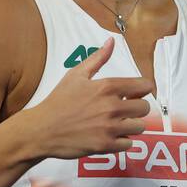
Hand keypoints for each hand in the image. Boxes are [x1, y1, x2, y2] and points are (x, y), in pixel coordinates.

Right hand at [16, 36, 153, 160]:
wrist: (41, 129)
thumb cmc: (58, 101)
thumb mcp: (76, 74)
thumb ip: (97, 58)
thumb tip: (112, 41)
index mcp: (107, 87)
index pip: (144, 86)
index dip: (142, 90)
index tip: (134, 94)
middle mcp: (112, 106)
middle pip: (145, 108)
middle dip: (136, 109)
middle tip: (123, 111)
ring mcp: (109, 127)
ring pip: (139, 127)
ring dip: (131, 126)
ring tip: (117, 124)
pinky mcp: (106, 145)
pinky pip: (129, 144)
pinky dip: (122, 141)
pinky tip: (110, 136)